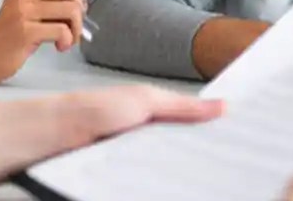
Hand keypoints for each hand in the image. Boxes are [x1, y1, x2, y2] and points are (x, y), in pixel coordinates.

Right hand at [0, 0, 84, 83]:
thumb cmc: (12, 33)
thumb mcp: (27, 7)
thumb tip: (82, 2)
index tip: (73, 7)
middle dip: (79, 9)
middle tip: (73, 26)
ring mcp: (23, 11)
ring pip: (70, 10)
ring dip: (76, 28)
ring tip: (68, 39)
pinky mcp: (26, 31)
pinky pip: (62, 30)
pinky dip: (67, 40)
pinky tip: (59, 46)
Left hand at [0, 86, 223, 183]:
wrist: (51, 136)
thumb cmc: (90, 111)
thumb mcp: (142, 100)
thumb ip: (180, 106)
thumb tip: (220, 105)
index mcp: (155, 119)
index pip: (193, 129)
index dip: (215, 136)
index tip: (242, 144)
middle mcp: (146, 141)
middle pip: (184, 155)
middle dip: (206, 162)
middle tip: (235, 172)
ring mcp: (132, 163)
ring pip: (167, 174)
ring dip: (183, 179)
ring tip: (212, 184)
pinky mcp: (120, 182)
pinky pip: (146, 187)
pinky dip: (160, 188)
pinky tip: (174, 192)